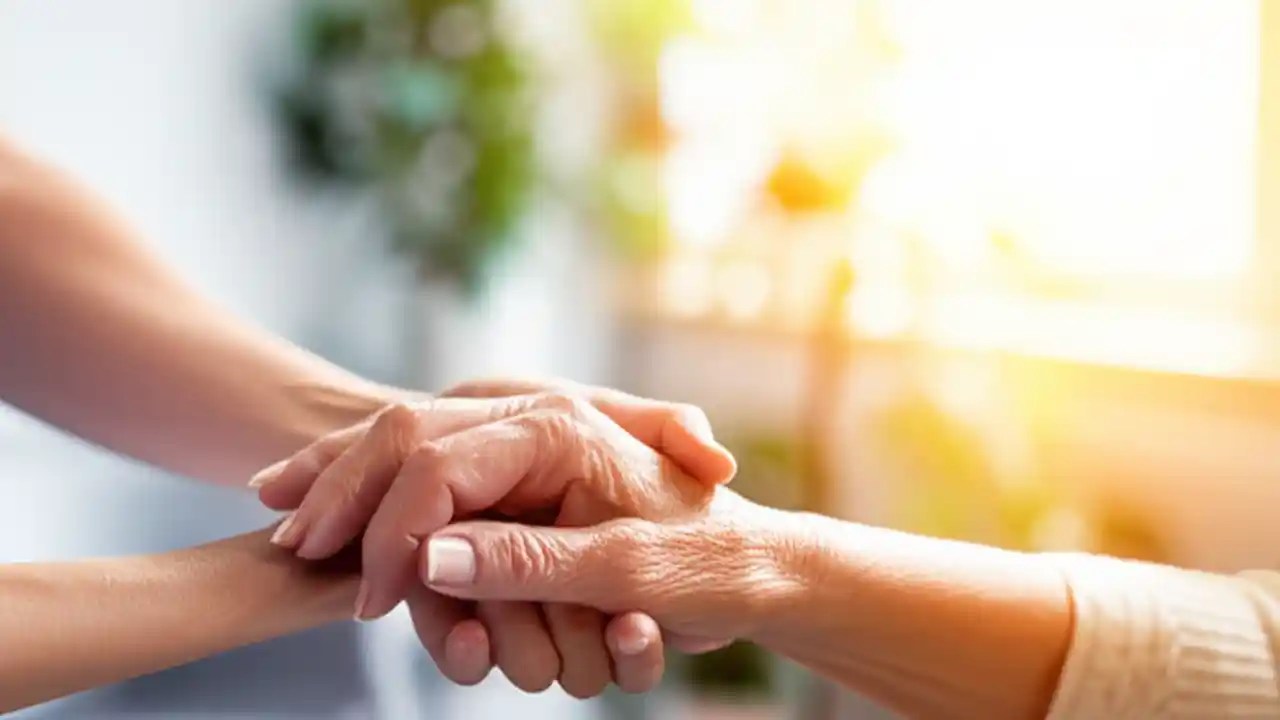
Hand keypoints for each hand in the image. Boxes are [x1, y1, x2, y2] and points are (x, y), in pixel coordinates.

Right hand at [251, 379, 735, 695]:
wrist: (760, 564)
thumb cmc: (708, 560)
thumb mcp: (625, 569)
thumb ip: (527, 562)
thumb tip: (432, 558)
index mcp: (557, 428)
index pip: (442, 466)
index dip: (398, 533)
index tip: (372, 593)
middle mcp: (531, 426)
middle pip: (406, 441)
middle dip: (344, 489)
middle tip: (293, 540)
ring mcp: (518, 448)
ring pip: (404, 450)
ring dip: (346, 482)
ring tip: (286, 511)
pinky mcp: (512, 479)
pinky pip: (423, 471)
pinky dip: (372, 486)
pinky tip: (316, 489)